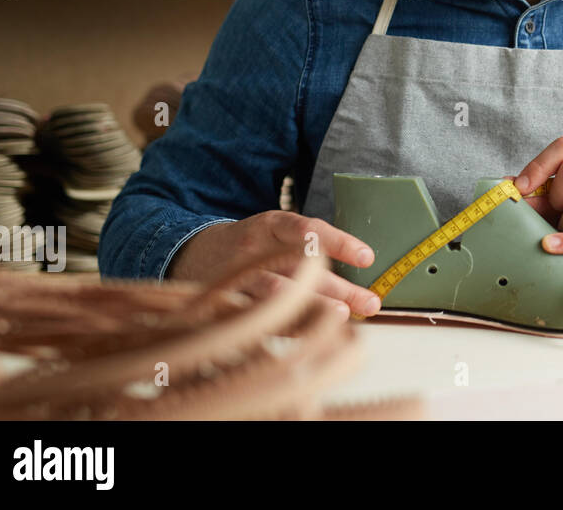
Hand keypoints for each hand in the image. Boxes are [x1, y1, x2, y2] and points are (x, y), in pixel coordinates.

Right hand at [166, 211, 382, 316]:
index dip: (338, 242)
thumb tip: (360, 275)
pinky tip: (309, 337)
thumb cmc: (253, 245)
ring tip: (342, 316)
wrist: (193, 253)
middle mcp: (254, 248)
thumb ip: (309, 248)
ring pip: (276, 292)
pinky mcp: (225, 299)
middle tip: (370, 301)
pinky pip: (256, 314)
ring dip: (312, 306)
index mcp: (271, 225)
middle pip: (299, 267)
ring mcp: (237, 275)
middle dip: (338, 286)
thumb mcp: (276, 234)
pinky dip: (282, 326)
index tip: (367, 257)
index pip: (308, 229)